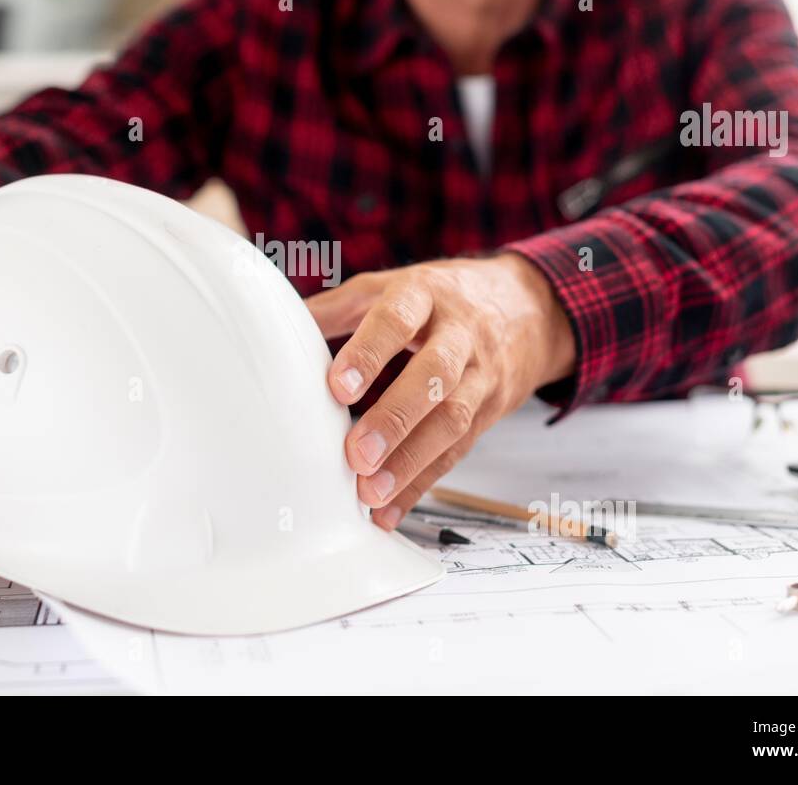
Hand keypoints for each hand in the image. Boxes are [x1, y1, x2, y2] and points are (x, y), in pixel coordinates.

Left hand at [306, 253, 575, 529]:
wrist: (525, 307)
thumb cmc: (440, 299)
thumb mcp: (391, 288)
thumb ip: (337, 309)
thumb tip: (273, 329)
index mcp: (425, 294)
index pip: (398, 320)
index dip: (369, 352)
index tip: (338, 387)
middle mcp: (459, 333)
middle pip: (434, 375)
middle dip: (394, 417)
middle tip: (357, 454)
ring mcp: (481, 374)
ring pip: (453, 419)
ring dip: (411, 461)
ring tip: (370, 492)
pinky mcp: (490, 411)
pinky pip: (458, 451)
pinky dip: (422, 483)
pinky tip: (391, 509)